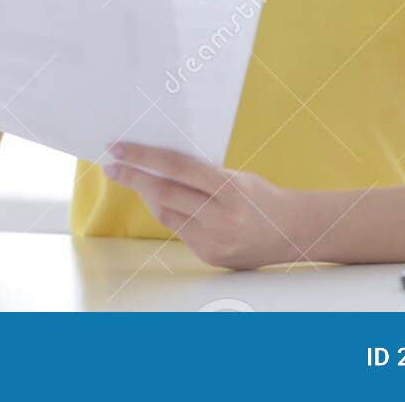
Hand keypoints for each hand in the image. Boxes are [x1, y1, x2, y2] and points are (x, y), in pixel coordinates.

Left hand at [102, 141, 308, 269]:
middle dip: (133, 177)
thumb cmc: (262, 196)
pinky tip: (159, 200)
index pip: (176, 167)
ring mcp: (214, 241)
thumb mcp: (236, 176)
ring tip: (132, 179)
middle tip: (112, 165)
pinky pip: (178, 230)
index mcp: (230, 188)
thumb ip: (202, 173)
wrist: (293, 232)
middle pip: (164, 193)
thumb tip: (157, 163)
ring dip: (145, 195)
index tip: (117, 148)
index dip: (142, 156)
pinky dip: (166, 213)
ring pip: (165, 214)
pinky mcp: (209, 256)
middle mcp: (221, 217)